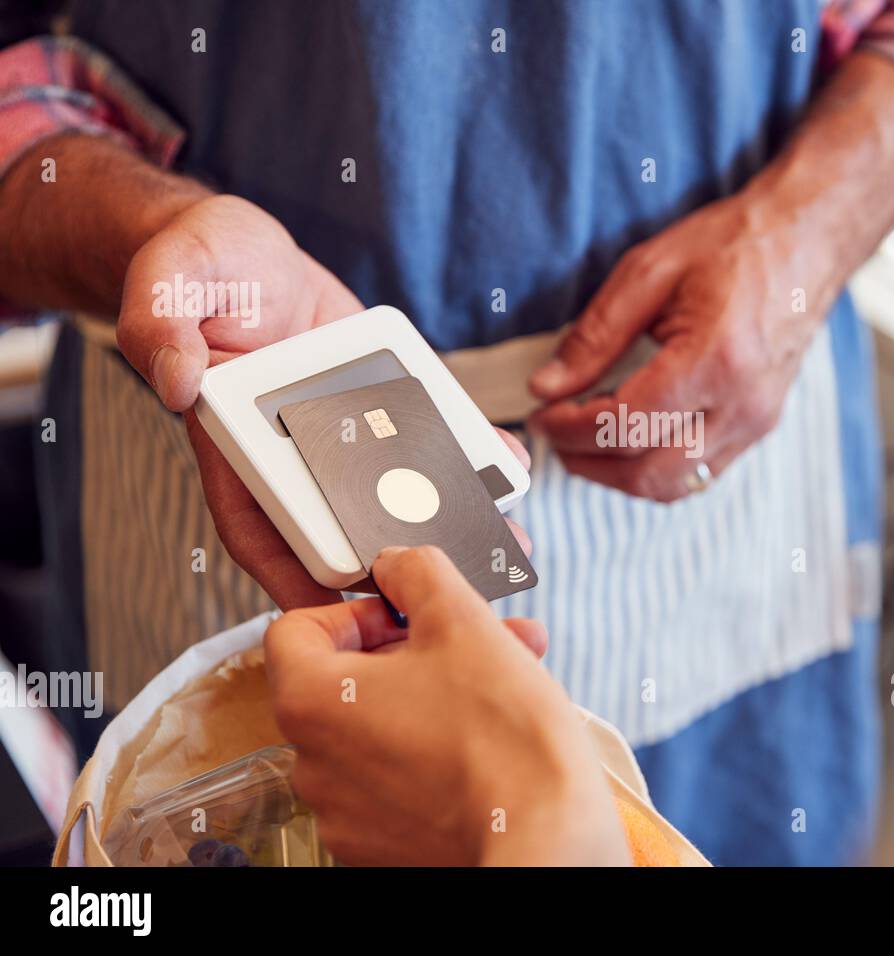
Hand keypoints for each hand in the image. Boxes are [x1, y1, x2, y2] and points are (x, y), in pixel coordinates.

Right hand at [116, 194, 531, 607]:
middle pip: (345, 529)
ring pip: (397, 496)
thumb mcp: (170, 284)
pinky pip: (428, 439)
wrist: (252, 252)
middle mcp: (294, 458)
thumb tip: (176, 378)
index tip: (351, 611)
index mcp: (236, 450)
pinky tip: (509, 465)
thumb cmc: (201, 270)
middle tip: (458, 591)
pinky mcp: (384, 406)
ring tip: (505, 543)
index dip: (301, 576)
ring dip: (449, 523)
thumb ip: (159, 325)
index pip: (262, 532)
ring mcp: (345, 438)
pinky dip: (468, 455)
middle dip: (399, 567)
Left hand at [264, 546, 627, 865]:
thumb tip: (398, 565)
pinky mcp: (381, 844)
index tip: (404, 613)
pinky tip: (489, 737)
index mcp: (311, 701)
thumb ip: (417, 572)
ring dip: (433, 695)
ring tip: (503, 684)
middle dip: (416, 650)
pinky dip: (434, 750)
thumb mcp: (463, 620)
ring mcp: (345, 812)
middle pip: (347, 680)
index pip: (296, 629)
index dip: (357, 609)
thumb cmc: (503, 739)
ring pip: (380, 728)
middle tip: (473, 639)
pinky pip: (396, 778)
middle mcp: (313, 763)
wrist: (545, 834)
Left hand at [527, 192, 829, 501]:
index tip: (541, 413)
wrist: (807, 240)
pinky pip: (698, 474)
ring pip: (674, 485)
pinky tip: (627, 440)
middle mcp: (743, 404)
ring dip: (619, 475)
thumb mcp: (649, 271)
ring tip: (584, 442)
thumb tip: (548, 386)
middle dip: (588, 462)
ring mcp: (757, 423)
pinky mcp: (760, 428)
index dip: (570, 428)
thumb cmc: (733, 245)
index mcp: (716, 360)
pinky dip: (653, 468)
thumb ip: (595, 335)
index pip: (624, 424)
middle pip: (648, 472)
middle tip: (554, 434)